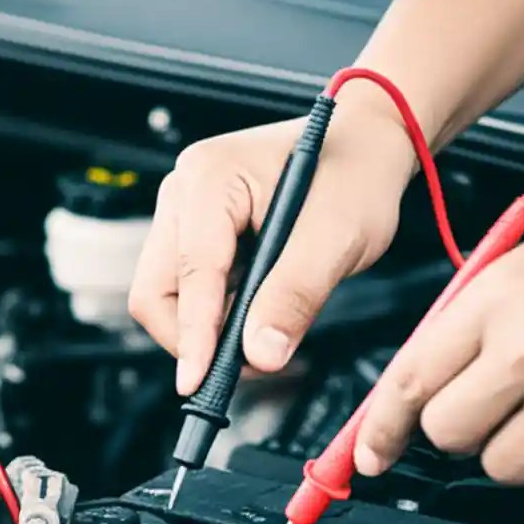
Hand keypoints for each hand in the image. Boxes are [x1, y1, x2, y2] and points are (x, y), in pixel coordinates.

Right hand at [128, 103, 417, 394]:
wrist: (367, 141)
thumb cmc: (355, 173)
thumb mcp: (337, 237)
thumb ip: (294, 296)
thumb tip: (259, 356)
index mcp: (209, 178)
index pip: (189, 272)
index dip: (193, 334)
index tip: (198, 382)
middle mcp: (183, 190)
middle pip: (156, 288)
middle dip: (193, 336)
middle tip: (243, 368)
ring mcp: (184, 211)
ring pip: (167, 293)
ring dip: (206, 327)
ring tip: (261, 337)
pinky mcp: (196, 230)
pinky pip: (188, 287)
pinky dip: (215, 313)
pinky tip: (255, 314)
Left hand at [355, 200, 523, 496]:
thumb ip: (467, 326)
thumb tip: (416, 389)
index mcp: (494, 302)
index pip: (409, 378)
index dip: (380, 426)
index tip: (368, 454)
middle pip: (444, 433)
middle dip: (458, 430)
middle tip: (494, 407)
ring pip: (499, 467)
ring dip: (516, 450)